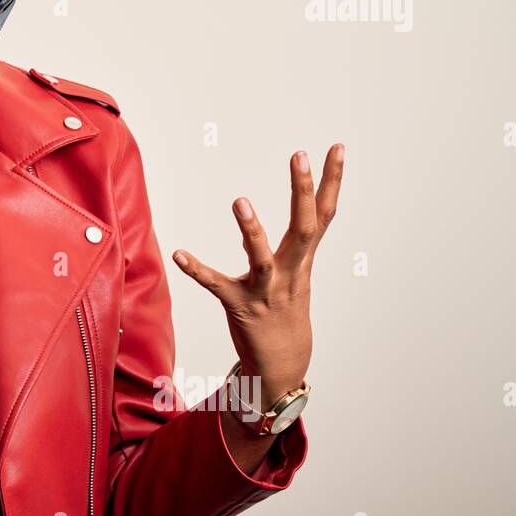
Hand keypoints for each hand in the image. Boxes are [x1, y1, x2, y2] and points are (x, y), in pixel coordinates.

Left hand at [171, 145, 343, 410]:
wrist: (284, 367)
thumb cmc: (284, 314)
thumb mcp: (292, 275)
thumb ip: (286, 246)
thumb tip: (268, 223)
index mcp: (302, 260)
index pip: (323, 214)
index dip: (331, 181)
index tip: (336, 148)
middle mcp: (290, 272)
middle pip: (304, 227)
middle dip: (303, 191)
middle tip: (299, 155)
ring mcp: (266, 292)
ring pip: (262, 258)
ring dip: (252, 230)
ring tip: (240, 199)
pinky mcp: (240, 308)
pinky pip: (216, 285)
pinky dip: (198, 270)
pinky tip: (179, 254)